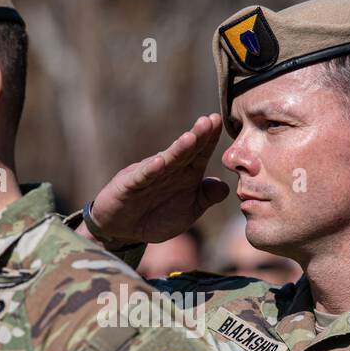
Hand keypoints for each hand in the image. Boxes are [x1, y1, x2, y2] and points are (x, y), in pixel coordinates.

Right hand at [86, 114, 230, 245]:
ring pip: (165, 161)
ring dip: (178, 149)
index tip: (220, 121)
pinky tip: (159, 163)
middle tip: (210, 121)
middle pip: (185, 152)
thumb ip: (206, 198)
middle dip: (197, 137)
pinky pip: (141, 178)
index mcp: (185, 174)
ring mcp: (148, 176)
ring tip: (191, 137)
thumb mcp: (188, 212)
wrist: (123, 230)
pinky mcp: (129, 187)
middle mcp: (168, 170)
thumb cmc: (157, 217)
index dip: (209, 139)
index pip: (200, 154)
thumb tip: (226, 187)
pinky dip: (149, 171)